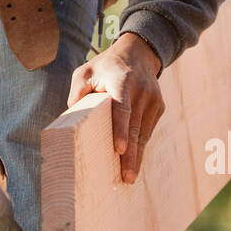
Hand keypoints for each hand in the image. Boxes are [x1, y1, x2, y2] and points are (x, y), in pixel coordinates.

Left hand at [66, 33, 163, 183]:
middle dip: (131, 154)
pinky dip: (141, 146)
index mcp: (122, 81)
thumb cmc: (105, 67)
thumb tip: (71, 115)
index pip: (122, 108)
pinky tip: (134, 162)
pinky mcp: (159, 107)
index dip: (120, 130)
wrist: (138, 54)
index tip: (119, 149)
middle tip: (127, 177)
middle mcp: (142, 91)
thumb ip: (77, 91)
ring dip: (137, 155)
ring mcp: (153, 100)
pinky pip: (148, 130)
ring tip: (129, 176)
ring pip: (144, 133)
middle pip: (135, 127)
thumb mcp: (85, 71)